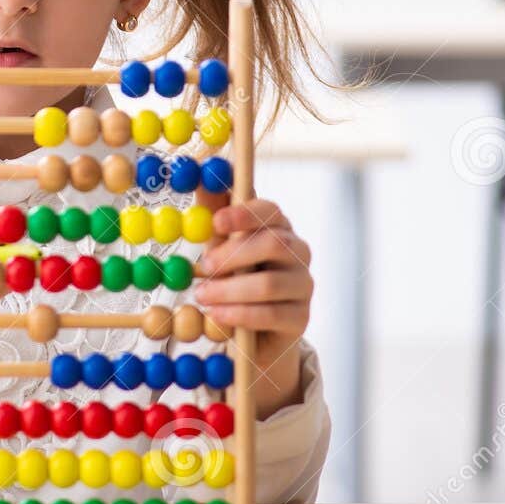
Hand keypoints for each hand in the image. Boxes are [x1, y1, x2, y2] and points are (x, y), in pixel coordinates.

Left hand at [193, 192, 313, 418]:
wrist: (252, 332)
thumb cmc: (234, 277)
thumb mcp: (219, 245)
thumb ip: (214, 211)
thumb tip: (202, 171)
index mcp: (278, 228)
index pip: (271, 211)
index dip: (245, 213)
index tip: (216, 222)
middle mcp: (298, 252)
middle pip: (275, 244)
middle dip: (235, 254)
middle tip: (204, 266)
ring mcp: (303, 285)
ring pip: (270, 284)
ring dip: (230, 290)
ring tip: (202, 296)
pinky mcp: (301, 318)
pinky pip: (272, 314)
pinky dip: (240, 314)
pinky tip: (217, 315)